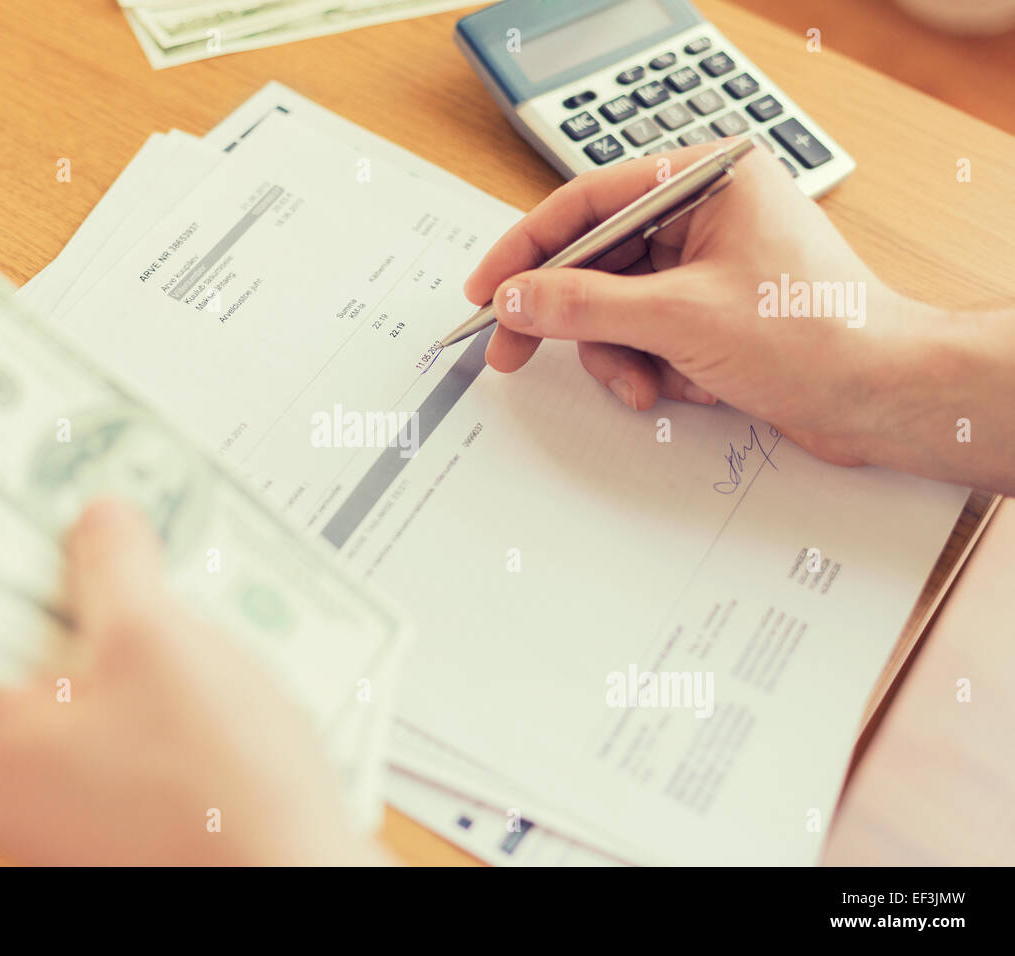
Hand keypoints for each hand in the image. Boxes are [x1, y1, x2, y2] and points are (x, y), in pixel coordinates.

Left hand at [0, 499, 387, 865]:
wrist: (298, 879)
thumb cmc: (223, 790)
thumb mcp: (161, 639)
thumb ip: (115, 563)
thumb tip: (98, 523)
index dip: (5, 540)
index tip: (30, 493)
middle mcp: (9, 780)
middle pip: (27, 641)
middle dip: (83, 585)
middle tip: (126, 541)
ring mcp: (65, 802)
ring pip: (82, 681)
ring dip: (127, 633)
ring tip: (179, 601)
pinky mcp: (118, 810)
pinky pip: (119, 721)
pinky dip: (152, 683)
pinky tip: (203, 664)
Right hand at [463, 141, 985, 472]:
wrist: (884, 398)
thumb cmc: (817, 336)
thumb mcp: (678, 318)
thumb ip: (583, 305)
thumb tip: (517, 297)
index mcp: (706, 179)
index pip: (589, 202)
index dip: (527, 248)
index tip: (487, 288)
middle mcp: (704, 214)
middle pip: (596, 261)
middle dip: (567, 317)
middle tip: (511, 351)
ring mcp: (707, 267)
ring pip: (616, 308)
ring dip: (618, 355)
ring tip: (643, 383)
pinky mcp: (711, 314)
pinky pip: (646, 336)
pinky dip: (650, 368)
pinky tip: (681, 388)